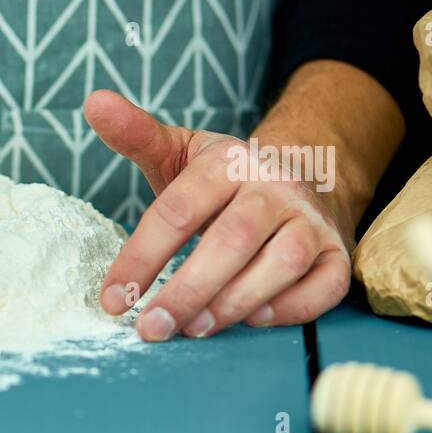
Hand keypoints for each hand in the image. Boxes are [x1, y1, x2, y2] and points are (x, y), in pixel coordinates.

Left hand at [83, 90, 351, 340]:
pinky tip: (253, 321)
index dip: (141, 257)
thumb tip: (94, 103)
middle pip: (232, 240)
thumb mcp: (179, 151)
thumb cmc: (225, 178)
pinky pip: (325, 286)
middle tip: (151, 328)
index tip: (112, 299)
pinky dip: (292, 309)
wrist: (307, 172)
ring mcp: (310, 221)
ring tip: (193, 329)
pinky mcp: (337, 253)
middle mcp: (275, 189)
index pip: (178, 210)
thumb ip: (136, 135)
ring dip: (235, 302)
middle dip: (187, 290)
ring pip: (282, 264)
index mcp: (228, 163)